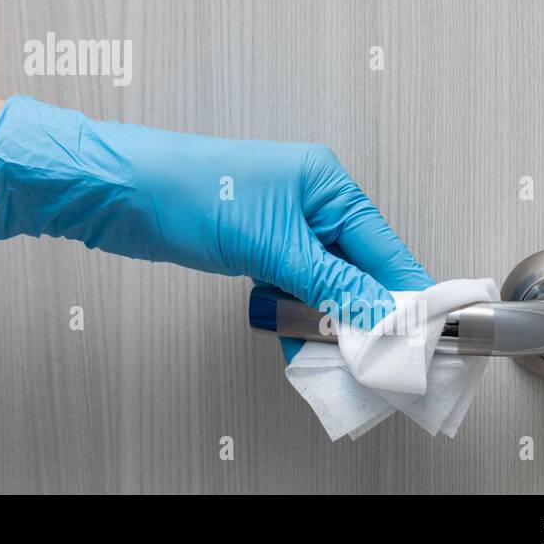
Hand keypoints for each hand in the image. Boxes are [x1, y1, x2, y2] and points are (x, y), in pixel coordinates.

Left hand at [0, 96, 433, 352]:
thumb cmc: (191, 195)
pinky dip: (293, 313)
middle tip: (376, 358)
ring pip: (321, 282)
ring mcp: (280, 225)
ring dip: (325, 318)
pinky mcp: (253, 246)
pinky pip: (289, 286)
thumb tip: (378, 316)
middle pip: (354, 267)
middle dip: (363, 312)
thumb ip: (329, 284)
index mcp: (324, 183)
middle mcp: (309, 201)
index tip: (422, 335)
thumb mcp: (272, 245)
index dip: (402, 291)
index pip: (380, 245)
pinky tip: (296, 343)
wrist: (121, 192)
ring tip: (335, 359)